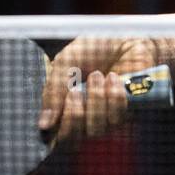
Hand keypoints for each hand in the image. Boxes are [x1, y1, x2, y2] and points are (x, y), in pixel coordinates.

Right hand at [37, 37, 160, 147]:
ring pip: (97, 129)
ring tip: (97, 76)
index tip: (64, 102)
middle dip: (75, 114)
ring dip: (96, 100)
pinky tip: (114, 79)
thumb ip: (53, 92)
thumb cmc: (93, 48)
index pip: (58, 137)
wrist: (124, 35)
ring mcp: (108, 117)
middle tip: (76, 90)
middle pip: (75, 139)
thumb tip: (44, 124)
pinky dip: (115, 98)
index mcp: (66, 108)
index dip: (59, 127)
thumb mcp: (65, 63)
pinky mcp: (129, 112)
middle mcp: (86, 117)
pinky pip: (119, 119)